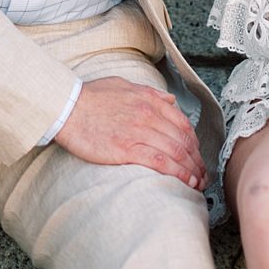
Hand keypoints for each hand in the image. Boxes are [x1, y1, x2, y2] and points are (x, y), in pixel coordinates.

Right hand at [52, 77, 206, 190]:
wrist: (65, 107)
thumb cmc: (89, 97)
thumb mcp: (122, 84)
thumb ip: (149, 93)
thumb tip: (169, 100)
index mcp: (149, 100)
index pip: (183, 124)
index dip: (194, 143)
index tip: (197, 155)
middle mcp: (148, 115)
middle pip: (184, 141)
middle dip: (198, 161)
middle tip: (203, 175)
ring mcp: (139, 132)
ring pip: (177, 153)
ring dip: (192, 171)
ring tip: (198, 183)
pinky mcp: (127, 149)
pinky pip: (161, 162)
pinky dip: (177, 174)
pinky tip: (185, 182)